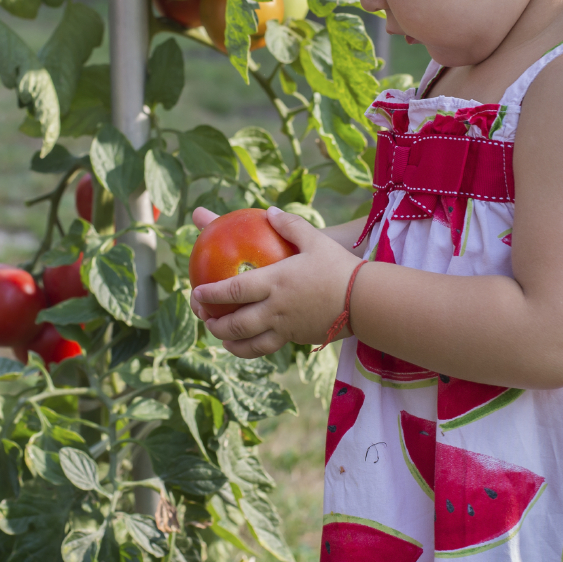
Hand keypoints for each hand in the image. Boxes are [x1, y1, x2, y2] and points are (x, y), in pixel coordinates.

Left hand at [190, 206, 361, 358]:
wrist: (366, 301)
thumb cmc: (340, 267)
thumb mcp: (315, 240)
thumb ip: (290, 225)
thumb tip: (270, 212)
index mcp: (275, 282)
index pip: (234, 291)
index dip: (211, 294)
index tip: (196, 292)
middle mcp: (275, 309)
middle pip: (235, 323)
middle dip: (213, 322)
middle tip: (202, 316)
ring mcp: (285, 328)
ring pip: (248, 343)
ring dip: (228, 341)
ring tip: (219, 335)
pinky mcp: (296, 338)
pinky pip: (267, 348)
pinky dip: (250, 350)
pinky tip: (246, 345)